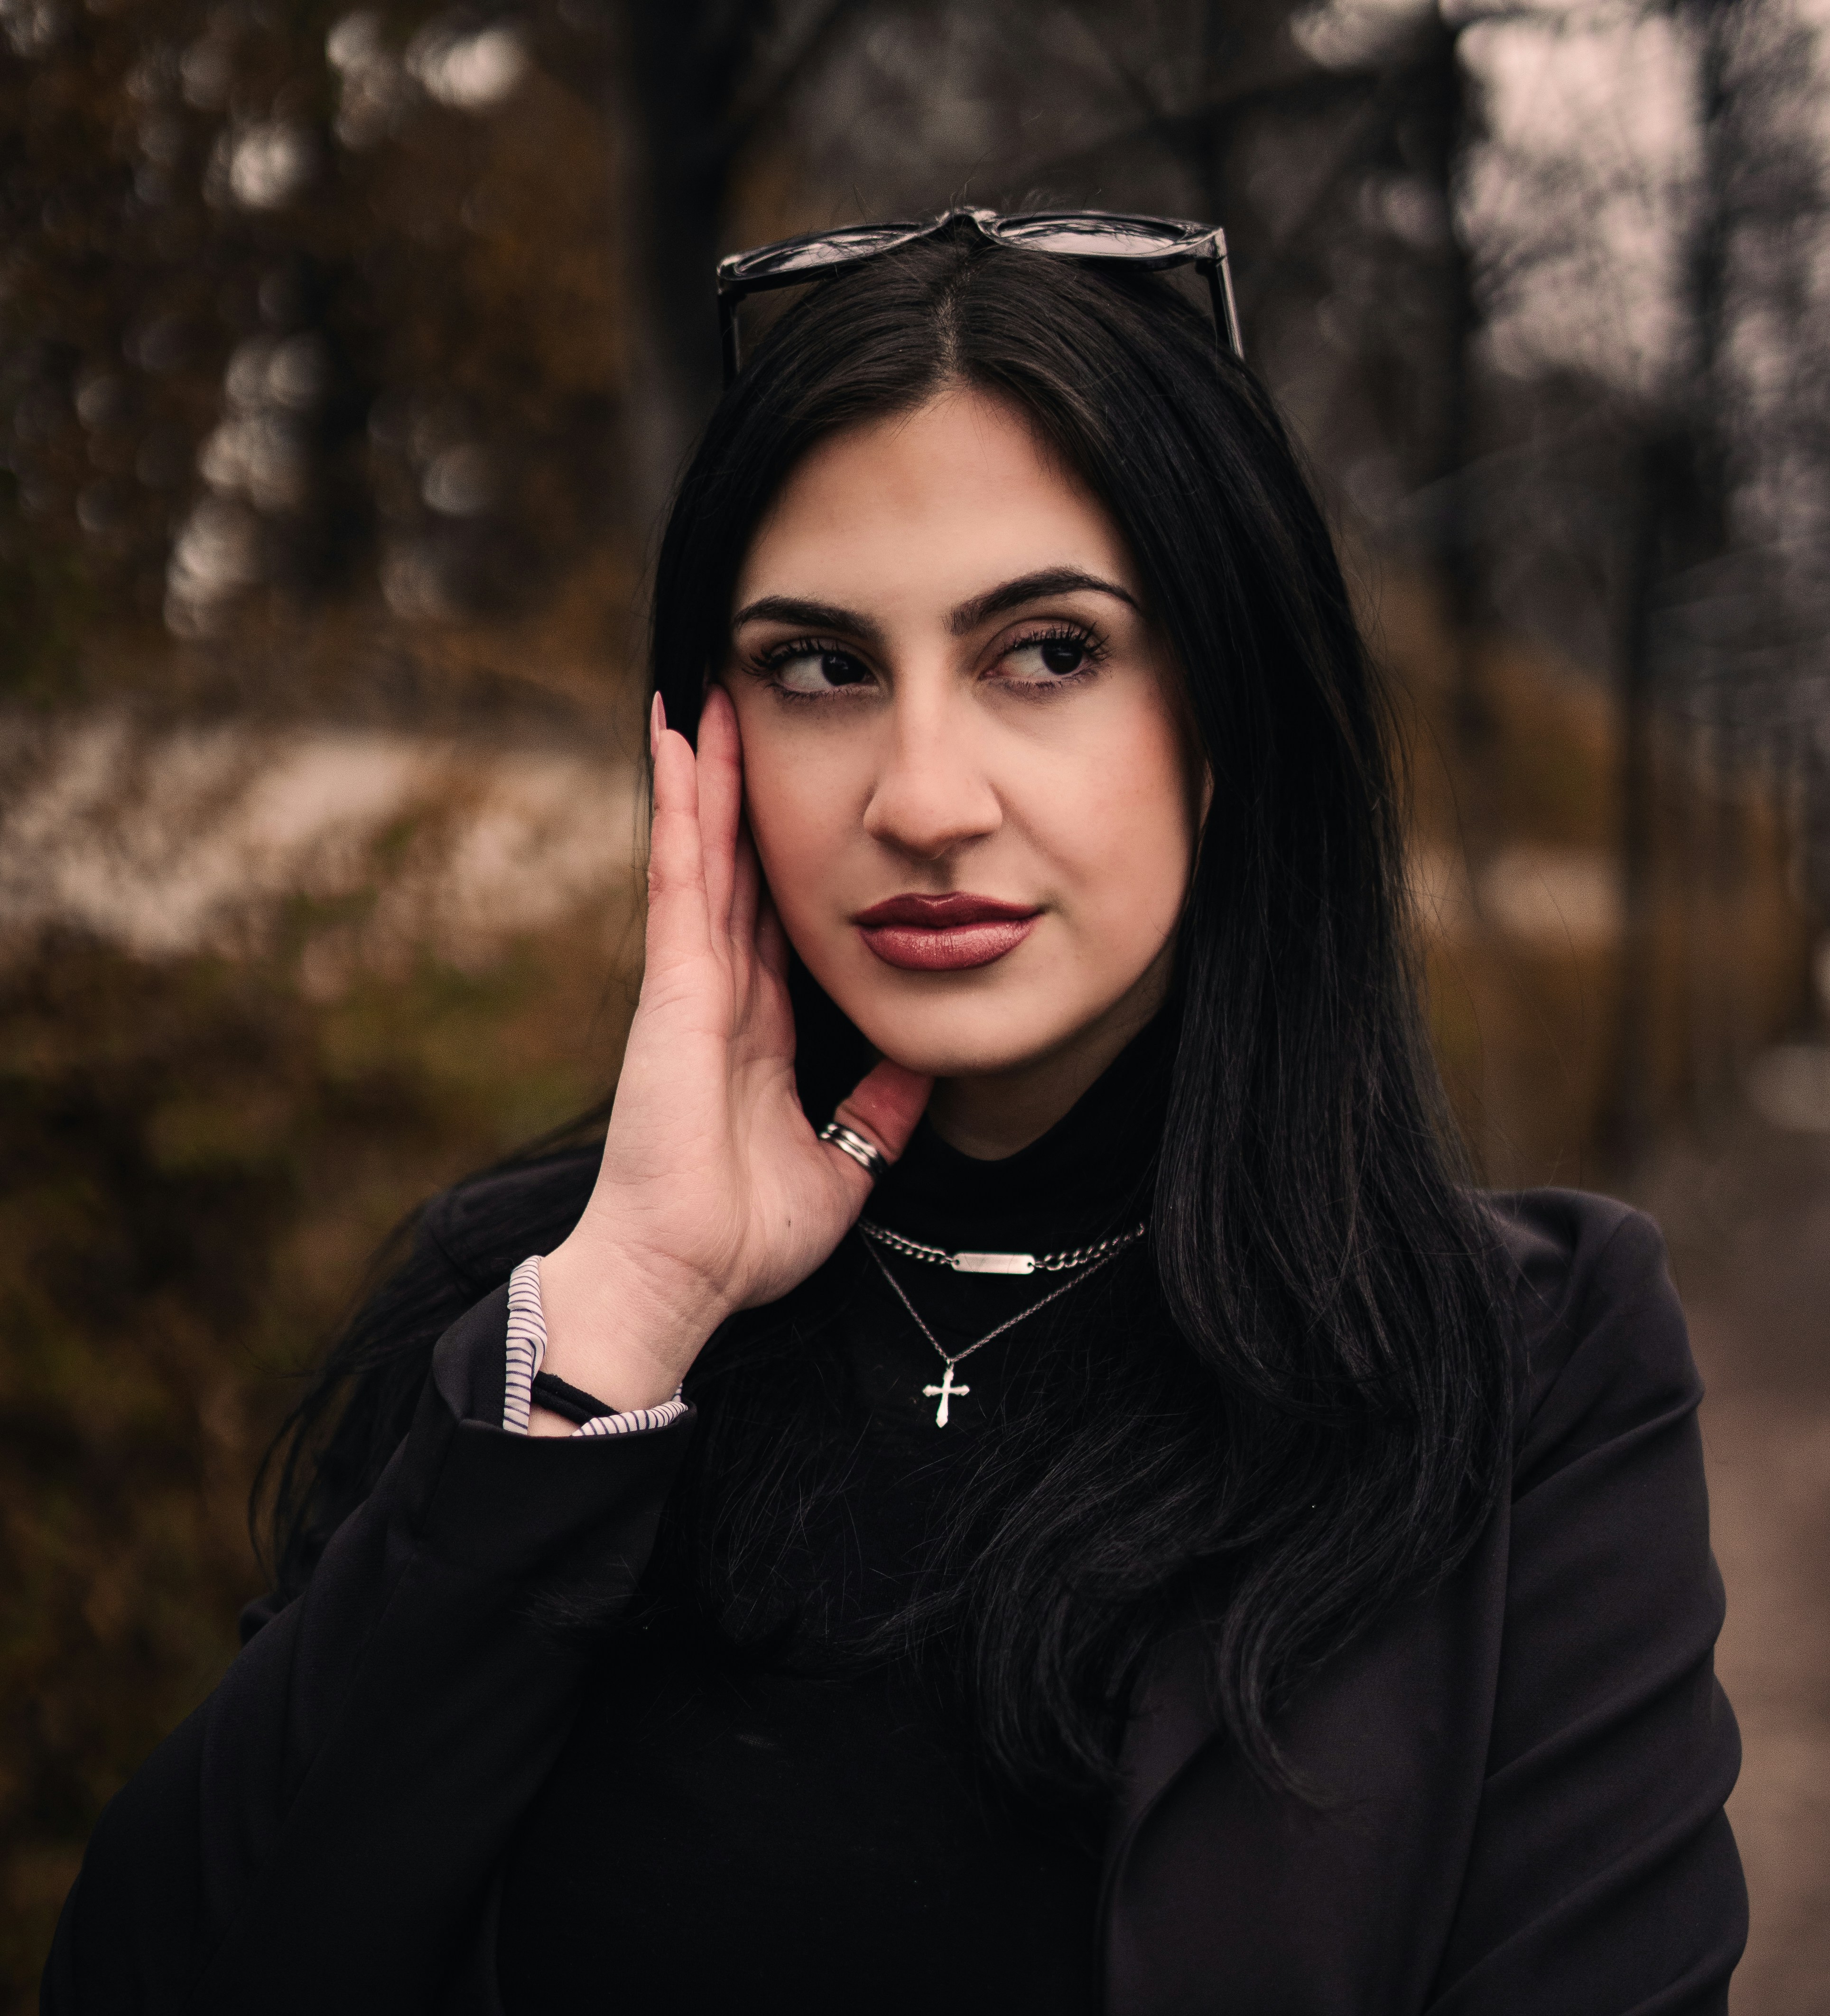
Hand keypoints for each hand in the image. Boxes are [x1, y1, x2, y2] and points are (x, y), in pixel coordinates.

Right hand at [535, 685, 931, 1415]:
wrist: (682, 1277)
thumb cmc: (742, 1240)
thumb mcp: (846, 1167)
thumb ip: (883, 1112)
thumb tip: (929, 1064)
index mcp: (758, 1034)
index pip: (776, 925)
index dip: (787, 861)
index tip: (804, 804)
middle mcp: (720, 997)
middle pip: (736, 873)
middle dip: (740, 795)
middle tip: (749, 713)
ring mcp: (689, 986)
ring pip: (703, 855)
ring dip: (706, 775)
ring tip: (708, 696)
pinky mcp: (672, 986)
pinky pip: (679, 877)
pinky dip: (679, 807)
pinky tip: (677, 742)